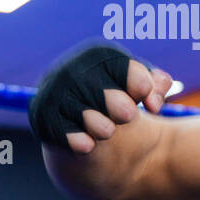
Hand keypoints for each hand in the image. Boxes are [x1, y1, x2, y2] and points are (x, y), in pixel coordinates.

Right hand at [28, 44, 174, 153]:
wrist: (81, 122)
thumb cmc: (117, 96)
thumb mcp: (142, 87)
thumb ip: (157, 85)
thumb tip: (153, 102)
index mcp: (96, 54)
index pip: (122, 68)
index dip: (141, 86)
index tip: (149, 102)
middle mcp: (70, 68)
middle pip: (103, 92)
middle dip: (122, 109)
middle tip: (128, 116)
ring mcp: (53, 92)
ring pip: (87, 117)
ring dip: (104, 129)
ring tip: (107, 130)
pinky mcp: (42, 118)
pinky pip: (64, 134)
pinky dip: (81, 143)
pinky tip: (88, 145)